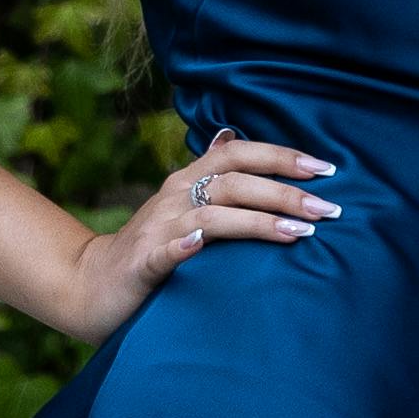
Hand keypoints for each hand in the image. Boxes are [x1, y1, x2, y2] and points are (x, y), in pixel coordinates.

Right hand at [59, 127, 338, 341]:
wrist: (90, 284)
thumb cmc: (149, 245)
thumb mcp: (179, 203)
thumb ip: (208, 173)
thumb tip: (231, 133)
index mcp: (187, 180)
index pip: (238, 154)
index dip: (281, 156)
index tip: (325, 169)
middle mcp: (173, 197)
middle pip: (233, 182)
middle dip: (284, 193)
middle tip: (328, 209)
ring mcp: (157, 229)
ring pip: (211, 215)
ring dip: (256, 221)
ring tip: (297, 232)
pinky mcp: (142, 264)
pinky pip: (164, 251)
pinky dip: (184, 246)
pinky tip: (201, 246)